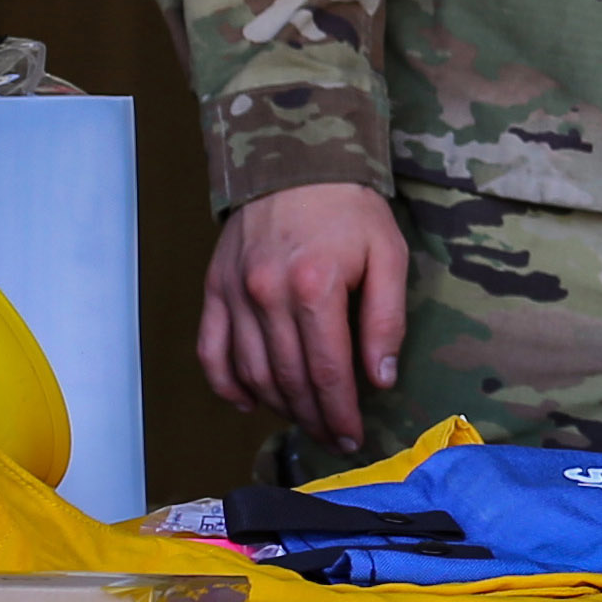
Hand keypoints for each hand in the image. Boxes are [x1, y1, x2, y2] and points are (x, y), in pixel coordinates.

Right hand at [198, 182, 406, 451]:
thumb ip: (386, 319)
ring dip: (277, 406)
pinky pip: (211, 352)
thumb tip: (381, 378)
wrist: (295, 164)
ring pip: (250, 372)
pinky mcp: (213, 292)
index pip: (326, 370)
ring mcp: (233, 296)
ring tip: (303, 420)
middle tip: (333, 436)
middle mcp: (266, 297)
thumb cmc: (351, 211)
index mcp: (314, 288)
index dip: (340, 410)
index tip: (353, 436)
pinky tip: (251, 402)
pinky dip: (228, 385)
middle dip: (313, 416)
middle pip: (287, 378)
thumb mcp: (389, 255)